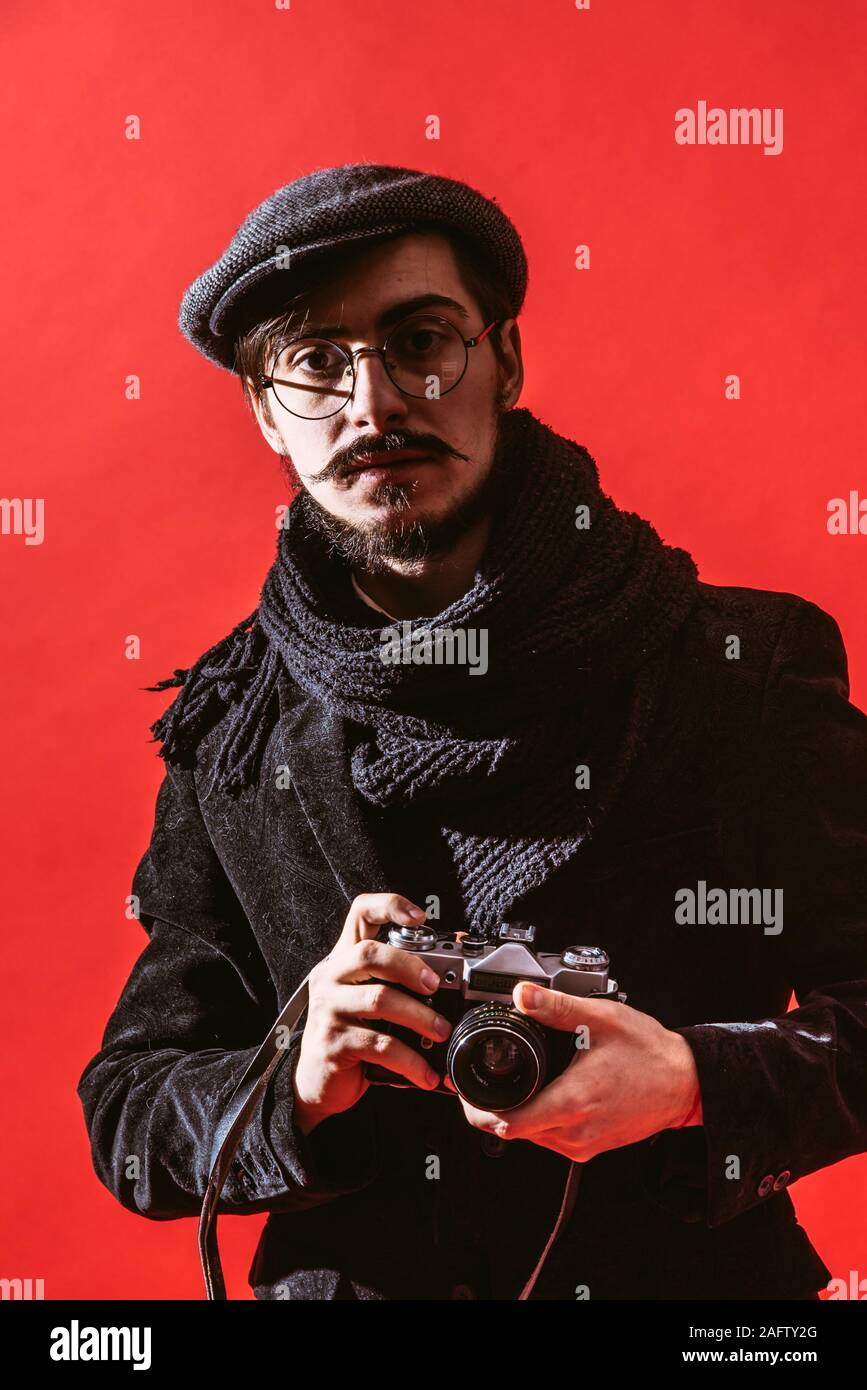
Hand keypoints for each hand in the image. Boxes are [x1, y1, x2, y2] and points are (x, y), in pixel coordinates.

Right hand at [292, 893, 451, 1135]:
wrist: (317, 1084)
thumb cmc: (351, 1037)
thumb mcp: (370, 1003)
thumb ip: (396, 985)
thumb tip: (448, 978)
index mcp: (343, 960)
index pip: (359, 915)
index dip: (389, 907)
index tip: (419, 917)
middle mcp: (331, 977)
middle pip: (369, 954)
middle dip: (410, 967)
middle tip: (435, 986)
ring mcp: (328, 1009)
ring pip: (378, 1000)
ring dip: (419, 1016)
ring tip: (441, 1032)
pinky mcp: (332, 1042)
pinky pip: (379, 1045)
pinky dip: (410, 1060)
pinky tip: (425, 1072)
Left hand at [443, 982, 702, 1161]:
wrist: (687, 1083)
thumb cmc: (650, 1053)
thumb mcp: (601, 1018)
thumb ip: (557, 1007)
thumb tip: (521, 993)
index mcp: (573, 1101)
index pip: (508, 1124)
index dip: (478, 1110)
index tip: (466, 1091)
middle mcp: (576, 1131)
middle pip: (514, 1131)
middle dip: (493, 1108)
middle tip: (485, 1080)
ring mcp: (585, 1143)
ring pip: (533, 1137)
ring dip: (519, 1114)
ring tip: (516, 1082)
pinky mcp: (593, 1146)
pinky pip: (554, 1138)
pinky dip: (541, 1119)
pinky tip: (545, 1092)